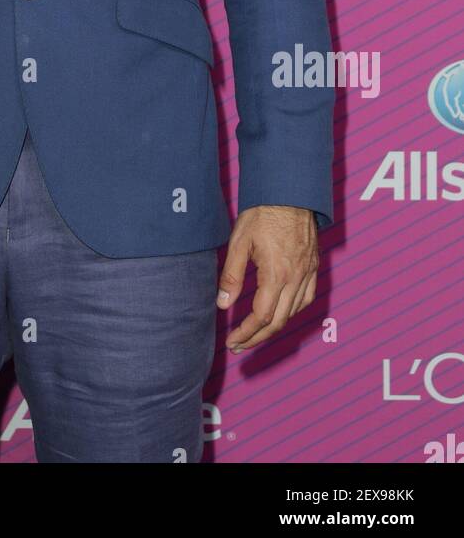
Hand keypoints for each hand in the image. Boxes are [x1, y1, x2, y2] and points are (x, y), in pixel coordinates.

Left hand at [216, 205, 318, 352]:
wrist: (290, 191)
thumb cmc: (262, 213)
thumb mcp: (239, 242)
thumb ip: (231, 275)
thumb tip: (223, 304)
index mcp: (276, 275)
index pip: (261, 317)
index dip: (246, 333)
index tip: (232, 341)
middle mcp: (296, 279)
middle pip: (278, 321)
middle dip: (257, 338)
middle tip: (240, 345)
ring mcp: (308, 273)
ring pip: (294, 312)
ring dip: (274, 328)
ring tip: (256, 333)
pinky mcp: (314, 266)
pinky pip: (307, 298)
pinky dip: (294, 311)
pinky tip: (281, 312)